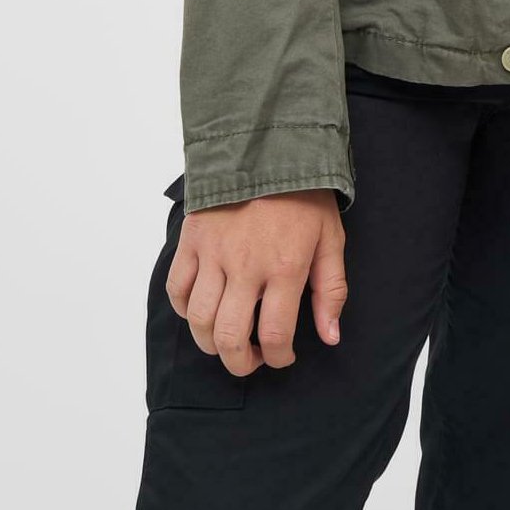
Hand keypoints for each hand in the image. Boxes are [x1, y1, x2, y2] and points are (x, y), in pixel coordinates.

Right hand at [166, 189, 347, 375]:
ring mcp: (214, 252)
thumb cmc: (304, 194)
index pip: (275, 333)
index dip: (278, 358)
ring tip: (226, 339)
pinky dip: (185, 309)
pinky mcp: (192, 240)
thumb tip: (330, 336)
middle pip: (229, 336)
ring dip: (210, 342)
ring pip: (199, 320)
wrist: (269, 146)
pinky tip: (203, 309)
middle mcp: (246, 265)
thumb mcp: (331, 238)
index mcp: (285, 266)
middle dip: (239, 363)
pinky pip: (177, 289)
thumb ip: (331, 290)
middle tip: (250, 360)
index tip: (282, 356)